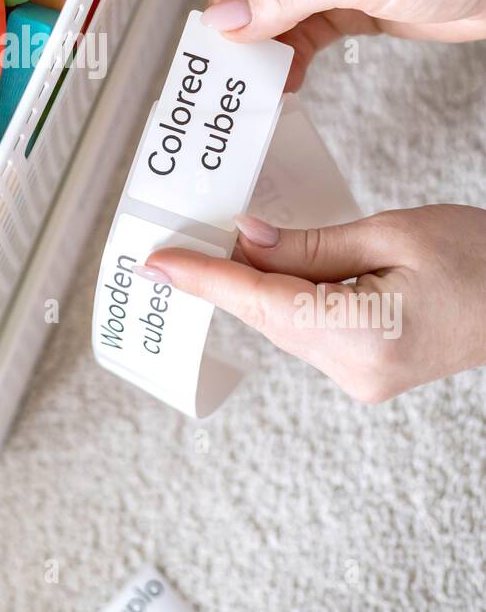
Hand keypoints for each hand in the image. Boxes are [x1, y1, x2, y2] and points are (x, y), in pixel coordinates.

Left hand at [142, 205, 485, 402]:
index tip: (158, 265)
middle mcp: (358, 370)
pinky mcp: (367, 374)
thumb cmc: (482, 258)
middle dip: (222, 278)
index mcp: (368, 333)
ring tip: (221, 245)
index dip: (205, 279)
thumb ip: (311, 244)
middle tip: (176, 243)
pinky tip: (273, 269)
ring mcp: (362, 380)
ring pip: (283, 326)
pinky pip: (308, 333)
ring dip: (254, 288)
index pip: (263, 302)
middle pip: (267, 317)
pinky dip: (284, 301)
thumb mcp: (393, 231)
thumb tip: (247, 241)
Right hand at [201, 0, 485, 88]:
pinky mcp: (348, 7)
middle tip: (239, 65)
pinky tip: (289, 78)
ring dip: (264, 47)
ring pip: (271, 13)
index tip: (231, 29)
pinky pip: (300, 33)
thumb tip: (226, 18)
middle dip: (240, 24)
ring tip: (265, 80)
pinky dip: (290, 57)